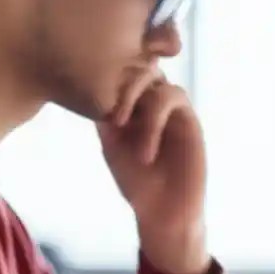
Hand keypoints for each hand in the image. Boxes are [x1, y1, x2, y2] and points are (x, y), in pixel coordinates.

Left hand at [97, 67, 209, 273]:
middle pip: (137, 62)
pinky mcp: (190, 120)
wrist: (163, 211)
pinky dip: (153, 118)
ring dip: (133, 96)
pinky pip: (172, 98)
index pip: (120, 70)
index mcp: (131, 104)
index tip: (84, 87)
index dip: (106, 65)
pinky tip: (144, 150)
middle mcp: (151, 100)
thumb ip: (103, 115)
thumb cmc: (136, 182)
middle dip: (119, 76)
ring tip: (120, 127)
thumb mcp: (110, 145)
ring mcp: (171, 109)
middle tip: (106, 111)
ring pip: (154, 76)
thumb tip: (88, 82)